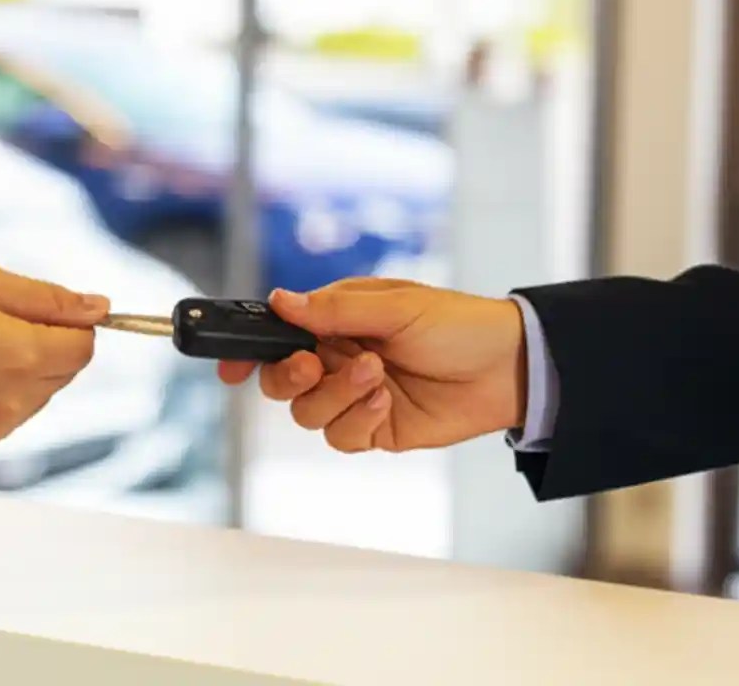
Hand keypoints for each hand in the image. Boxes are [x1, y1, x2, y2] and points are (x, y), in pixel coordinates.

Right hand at [218, 278, 526, 452]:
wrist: (509, 369)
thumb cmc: (458, 324)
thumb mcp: (396, 306)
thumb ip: (334, 308)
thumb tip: (280, 302)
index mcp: (336, 320)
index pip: (276, 335)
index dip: (245, 351)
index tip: (229, 366)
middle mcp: (337, 359)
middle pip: (280, 381)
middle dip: (290, 377)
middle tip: (316, 364)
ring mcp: (353, 397)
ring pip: (307, 413)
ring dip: (336, 396)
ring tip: (377, 375)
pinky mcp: (374, 429)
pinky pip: (341, 437)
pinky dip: (358, 419)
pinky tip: (387, 401)